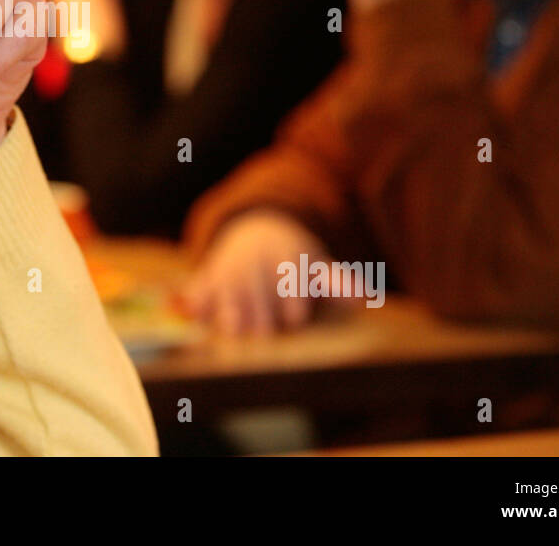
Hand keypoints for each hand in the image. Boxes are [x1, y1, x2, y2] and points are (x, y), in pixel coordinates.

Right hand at [180, 210, 334, 335]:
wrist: (256, 227)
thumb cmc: (293, 258)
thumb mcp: (317, 264)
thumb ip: (338, 283)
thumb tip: (364, 298)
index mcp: (286, 255)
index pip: (289, 278)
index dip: (292, 297)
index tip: (295, 316)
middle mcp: (258, 259)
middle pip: (258, 286)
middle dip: (260, 308)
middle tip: (263, 330)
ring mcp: (233, 266)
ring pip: (231, 287)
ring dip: (230, 306)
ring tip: (233, 328)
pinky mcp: (212, 274)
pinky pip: (203, 284)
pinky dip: (198, 296)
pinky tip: (194, 311)